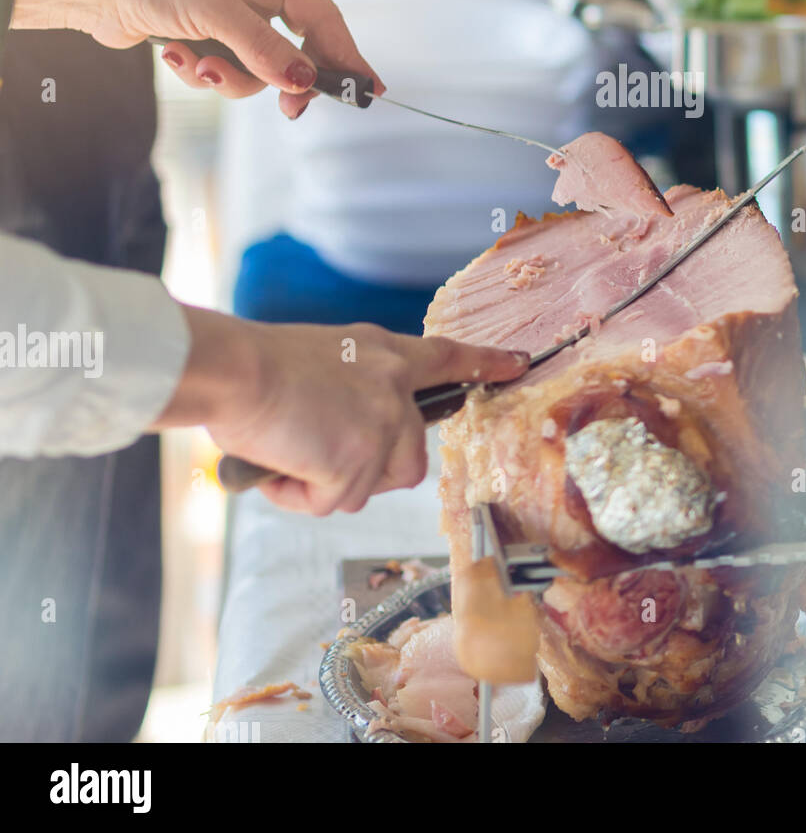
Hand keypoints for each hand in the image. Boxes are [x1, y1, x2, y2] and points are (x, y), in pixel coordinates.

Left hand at [11, 0, 378, 118]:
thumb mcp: (215, 15)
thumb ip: (264, 50)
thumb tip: (302, 81)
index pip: (326, 19)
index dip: (349, 56)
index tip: (370, 89)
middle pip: (298, 48)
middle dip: (278, 78)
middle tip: (287, 110)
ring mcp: (240, 12)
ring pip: (261, 68)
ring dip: (228, 77)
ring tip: (194, 65)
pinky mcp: (215, 33)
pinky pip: (231, 69)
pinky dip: (204, 70)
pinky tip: (175, 54)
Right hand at [160, 309, 529, 514]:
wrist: (237, 371)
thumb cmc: (256, 366)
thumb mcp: (321, 359)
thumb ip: (350, 387)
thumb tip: (342, 432)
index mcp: (385, 354)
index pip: (447, 358)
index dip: (483, 364)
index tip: (516, 364)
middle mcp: (395, 387)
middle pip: (410, 458)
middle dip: (367, 470)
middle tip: (319, 453)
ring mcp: (383, 426)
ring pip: (369, 486)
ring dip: (326, 483)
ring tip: (289, 449)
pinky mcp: (360, 463)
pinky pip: (330, 503)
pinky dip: (297, 494)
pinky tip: (280, 461)